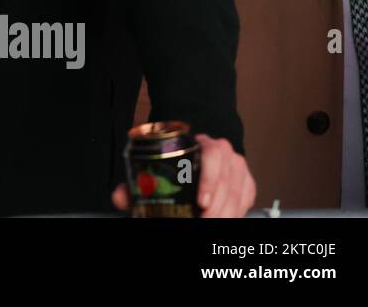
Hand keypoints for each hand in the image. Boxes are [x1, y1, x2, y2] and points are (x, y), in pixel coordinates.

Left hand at [111, 134, 255, 217]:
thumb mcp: (159, 167)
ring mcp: (238, 168)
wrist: (198, 156)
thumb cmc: (178, 163)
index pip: (213, 156)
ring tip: (210, 223)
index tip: (201, 202)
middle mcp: (225, 153)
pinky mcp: (247, 184)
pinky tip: (223, 219)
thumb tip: (120, 196)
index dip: (209, 181)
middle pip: (227, 181)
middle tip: (204, 221)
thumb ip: (138, 181)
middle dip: (216, 207)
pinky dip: (235, 213)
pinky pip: (245, 200)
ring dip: (226, 213)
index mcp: (202, 143)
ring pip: (237, 194)